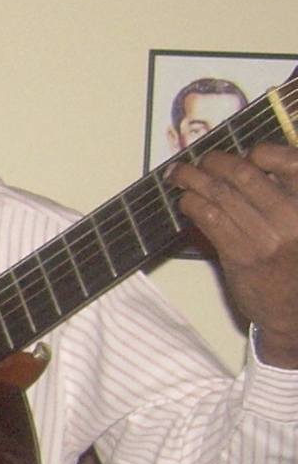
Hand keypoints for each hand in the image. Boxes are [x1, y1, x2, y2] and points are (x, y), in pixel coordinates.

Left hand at [172, 145, 297, 366]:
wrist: (296, 311)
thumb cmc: (296, 261)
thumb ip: (284, 197)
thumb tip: (247, 165)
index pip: (290, 162)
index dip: (264, 152)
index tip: (249, 153)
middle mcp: (292, 218)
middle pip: (245, 174)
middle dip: (216, 161)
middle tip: (202, 159)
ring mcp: (267, 237)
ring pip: (221, 194)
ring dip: (193, 178)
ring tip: (178, 172)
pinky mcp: (240, 255)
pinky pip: (209, 218)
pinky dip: (191, 203)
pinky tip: (185, 200)